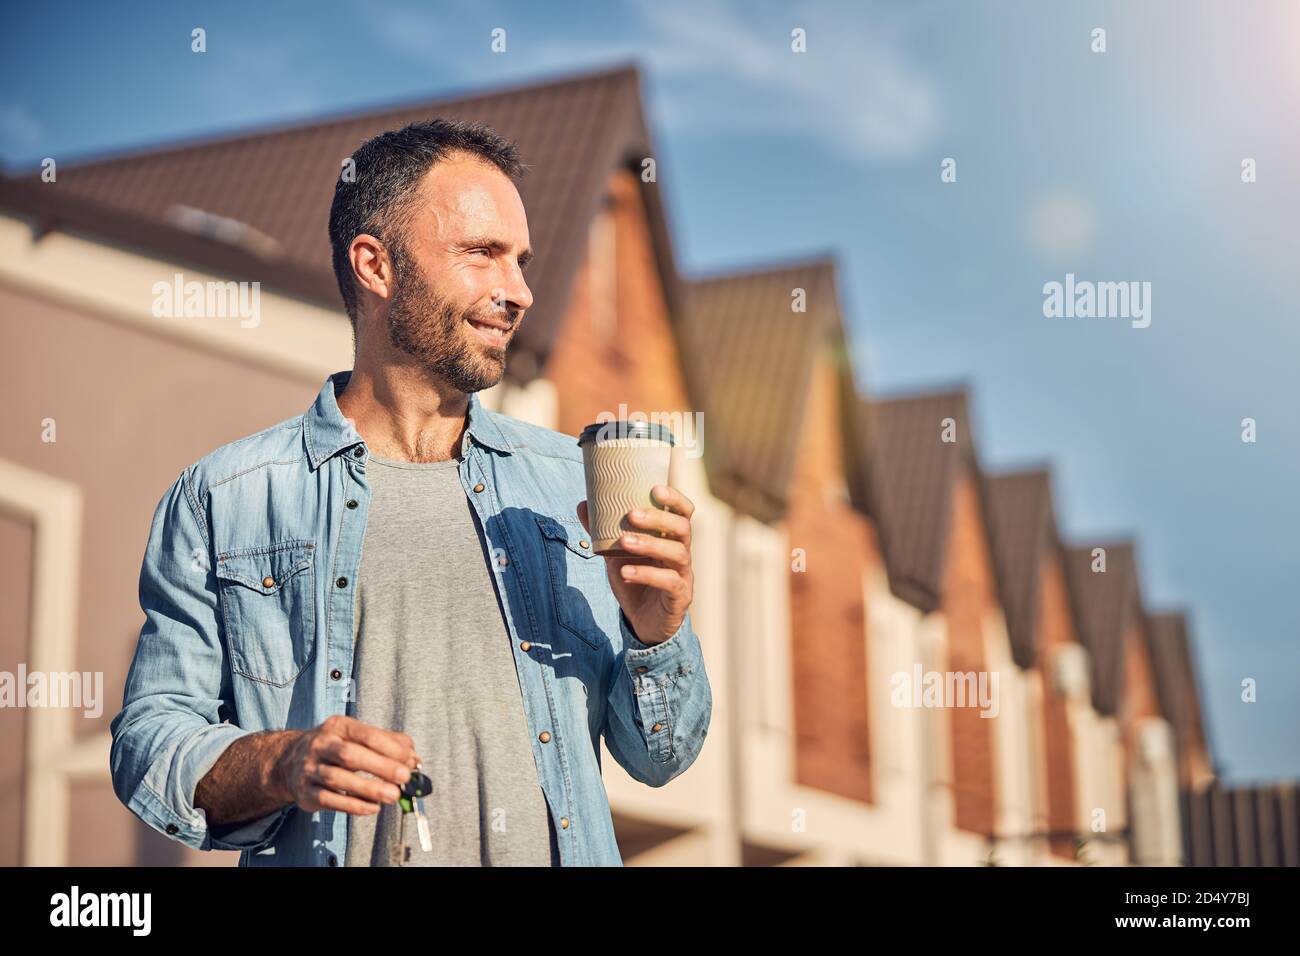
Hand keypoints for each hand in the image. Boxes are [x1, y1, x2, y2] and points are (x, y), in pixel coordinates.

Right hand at [272, 715, 419, 815]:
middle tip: (404, 778)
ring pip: (337, 778)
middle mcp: (320, 745)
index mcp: (338, 727)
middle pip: (350, 755)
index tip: (410, 761)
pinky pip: (329, 800)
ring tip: (393, 795)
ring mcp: (309, 769)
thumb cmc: (335, 748)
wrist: (289, 761)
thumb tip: (414, 759)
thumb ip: (388, 744)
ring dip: (368, 788)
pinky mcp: (305, 792)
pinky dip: (353, 805)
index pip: (366, 735)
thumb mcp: (357, 737)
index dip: (390, 748)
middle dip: (380, 766)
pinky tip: (372, 808)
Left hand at [577, 484, 694, 644]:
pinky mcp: (680, 596)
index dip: (674, 498)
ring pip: (677, 552)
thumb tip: (582, 504)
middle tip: (632, 515)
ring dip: (650, 544)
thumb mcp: (616, 554)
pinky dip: (647, 574)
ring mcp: (683, 574)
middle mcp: (681, 553)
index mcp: (670, 538)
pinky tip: (626, 572)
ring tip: (624, 542)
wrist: (643, 623)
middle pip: (682, 527)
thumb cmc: (635, 581)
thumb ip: (602, 531)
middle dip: (658, 518)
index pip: (683, 512)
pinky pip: (669, 582)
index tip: (655, 488)